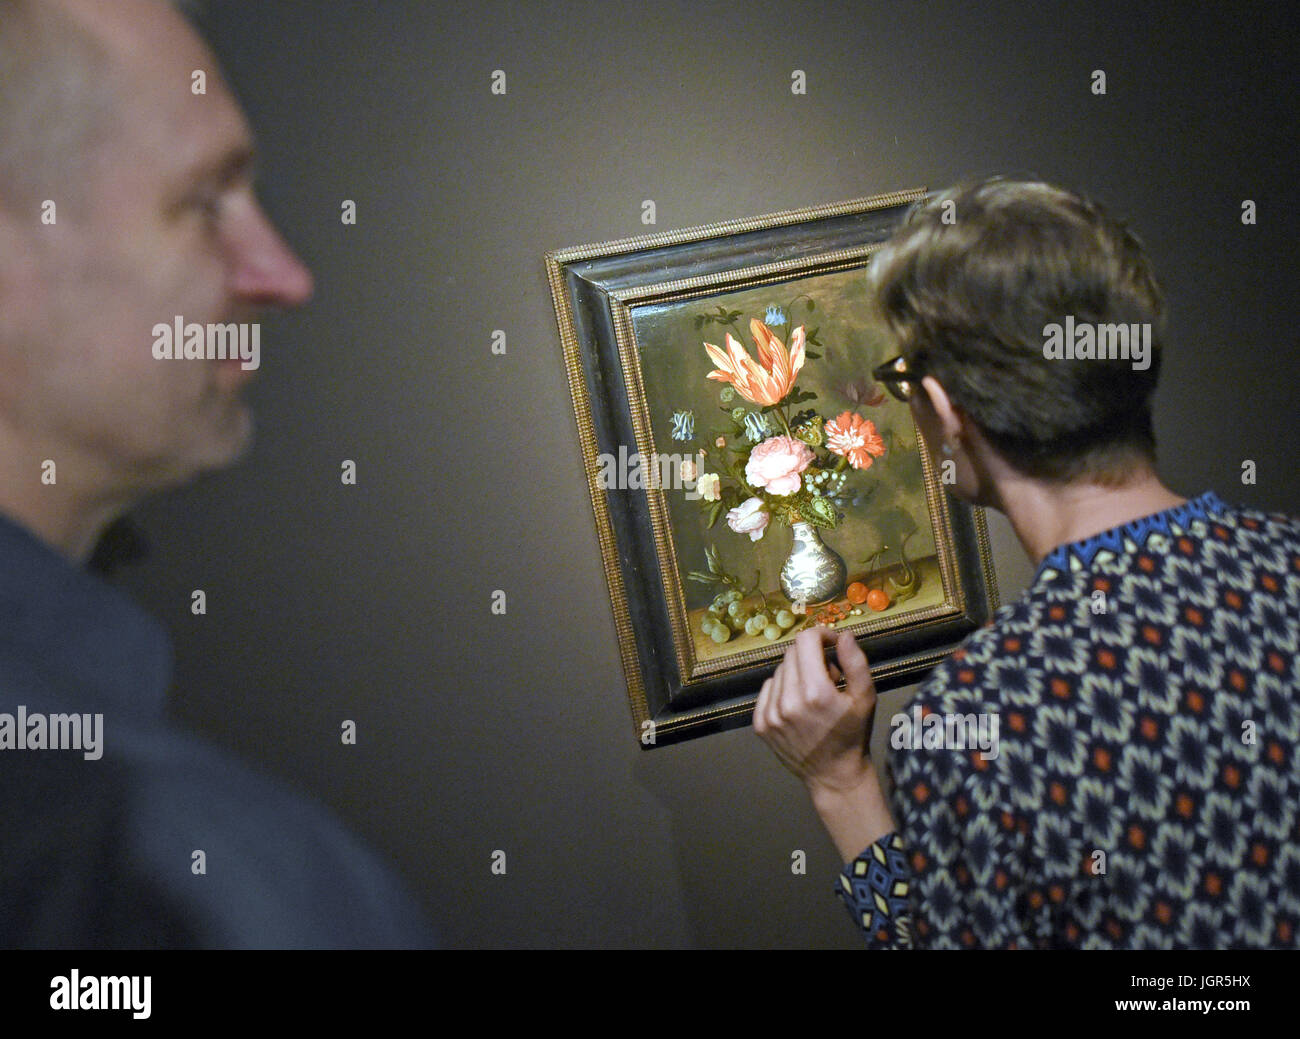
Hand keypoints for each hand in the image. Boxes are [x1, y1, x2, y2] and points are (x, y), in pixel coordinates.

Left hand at [753, 626, 877, 797]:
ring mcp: (770, 713)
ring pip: (780, 670)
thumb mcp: (866, 698)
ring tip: (814, 695)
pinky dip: (783, 689)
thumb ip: (855, 662)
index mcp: (815, 692)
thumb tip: (842, 635)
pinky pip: (768, 688)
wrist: (834, 775)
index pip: (806, 641)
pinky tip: (798, 705)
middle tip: (829, 677)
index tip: (832, 644)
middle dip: (812, 656)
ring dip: (797, 674)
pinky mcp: (760, 724)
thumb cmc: (853, 734)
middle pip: (792, 653)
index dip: (821, 635)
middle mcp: (788, 701)